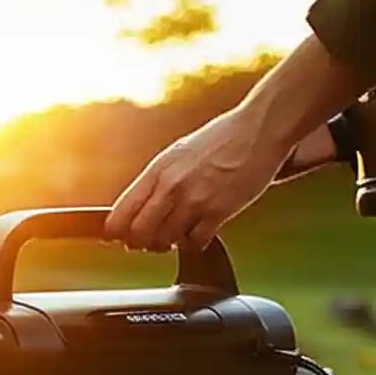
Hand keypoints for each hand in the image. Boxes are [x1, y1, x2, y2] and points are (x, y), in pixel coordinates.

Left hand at [103, 33, 367, 252]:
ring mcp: (194, 200)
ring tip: (177, 233)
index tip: (121, 236)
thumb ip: (158, 180)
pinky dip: (194, 243)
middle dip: (141, 243)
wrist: (258, 130)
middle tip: (150, 241)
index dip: (117, 231)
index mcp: (157, 170)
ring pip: (164, 241)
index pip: (121, 213)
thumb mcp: (178, 154)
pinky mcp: (219, 211)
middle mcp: (171, 186)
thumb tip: (138, 208)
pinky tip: (199, 232)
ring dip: (169, 243)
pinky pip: (195, 242)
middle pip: (139, 234)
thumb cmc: (221, 139)